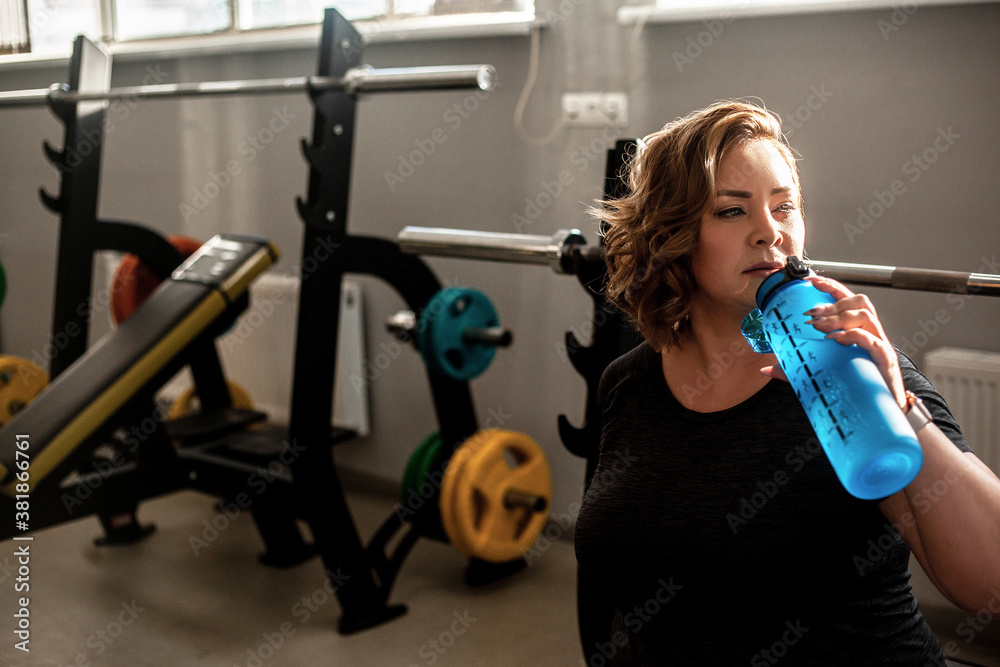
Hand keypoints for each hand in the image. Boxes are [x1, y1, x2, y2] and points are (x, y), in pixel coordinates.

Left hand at [759, 275, 906, 408]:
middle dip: (832, 303)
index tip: (811, 281)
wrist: (885, 408)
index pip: (848, 299)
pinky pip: (873, 341)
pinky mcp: (884, 361)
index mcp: (859, 329)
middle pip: (859, 302)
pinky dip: (853, 336)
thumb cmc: (858, 383)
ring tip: (818, 327)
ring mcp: (880, 345)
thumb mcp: (823, 372)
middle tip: (810, 314)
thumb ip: (796, 369)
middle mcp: (872, 333)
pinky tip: (836, 339)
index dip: (832, 286)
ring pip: (865, 316)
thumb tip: (766, 369)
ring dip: (839, 317)